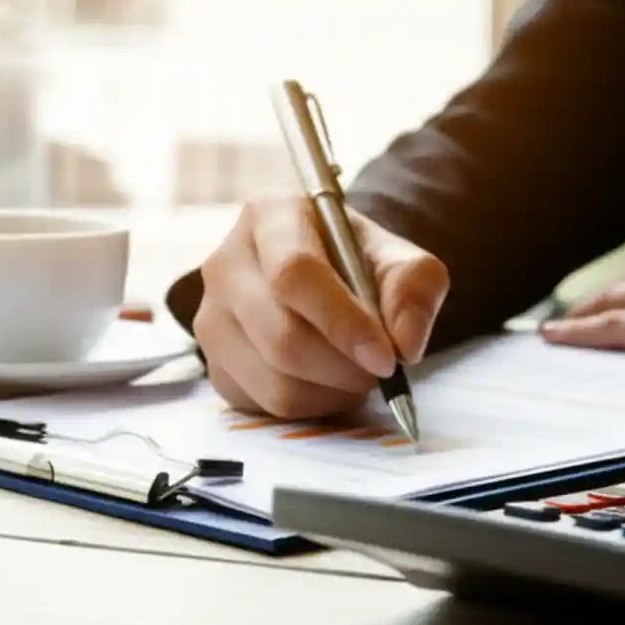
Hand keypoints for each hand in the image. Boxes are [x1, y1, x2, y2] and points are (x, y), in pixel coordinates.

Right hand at [194, 197, 448, 418]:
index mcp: (269, 217)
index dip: (343, 323)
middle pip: (283, 338)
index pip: (295, 275)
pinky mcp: (215, 367)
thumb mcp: (400, 260)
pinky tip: (328, 382)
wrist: (326, 281)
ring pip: (275, 383)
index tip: (386, 358)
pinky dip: (313, 407)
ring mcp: (210, 319)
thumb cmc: (359, 264)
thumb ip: (414, 289)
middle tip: (380, 370)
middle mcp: (225, 265)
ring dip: (334, 392)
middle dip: (345, 368)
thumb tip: (403, 344)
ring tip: (357, 372)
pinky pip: (267, 406)